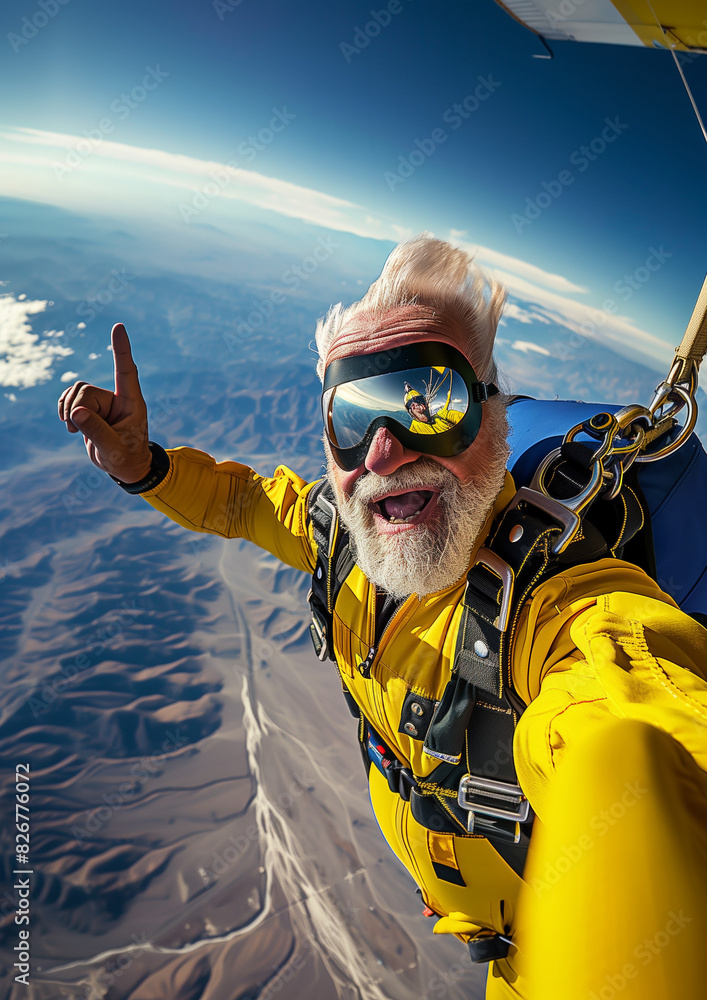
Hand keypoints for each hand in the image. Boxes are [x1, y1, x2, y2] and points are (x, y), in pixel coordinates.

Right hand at [58, 323, 151, 482]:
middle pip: (85, 390)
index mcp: (132, 403)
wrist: (124, 468)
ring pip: (75, 392)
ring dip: (68, 410)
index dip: (121, 349)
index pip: (127, 371)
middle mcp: (117, 398)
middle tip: (76, 430)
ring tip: (74, 430)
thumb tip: (75, 412)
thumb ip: (95, 431)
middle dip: (76, 410)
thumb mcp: (112, 449)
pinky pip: (69, 398)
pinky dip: (64, 409)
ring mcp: (103, 402)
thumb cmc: (126, 459)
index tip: (118, 327)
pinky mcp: (90, 408)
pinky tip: (70, 425)